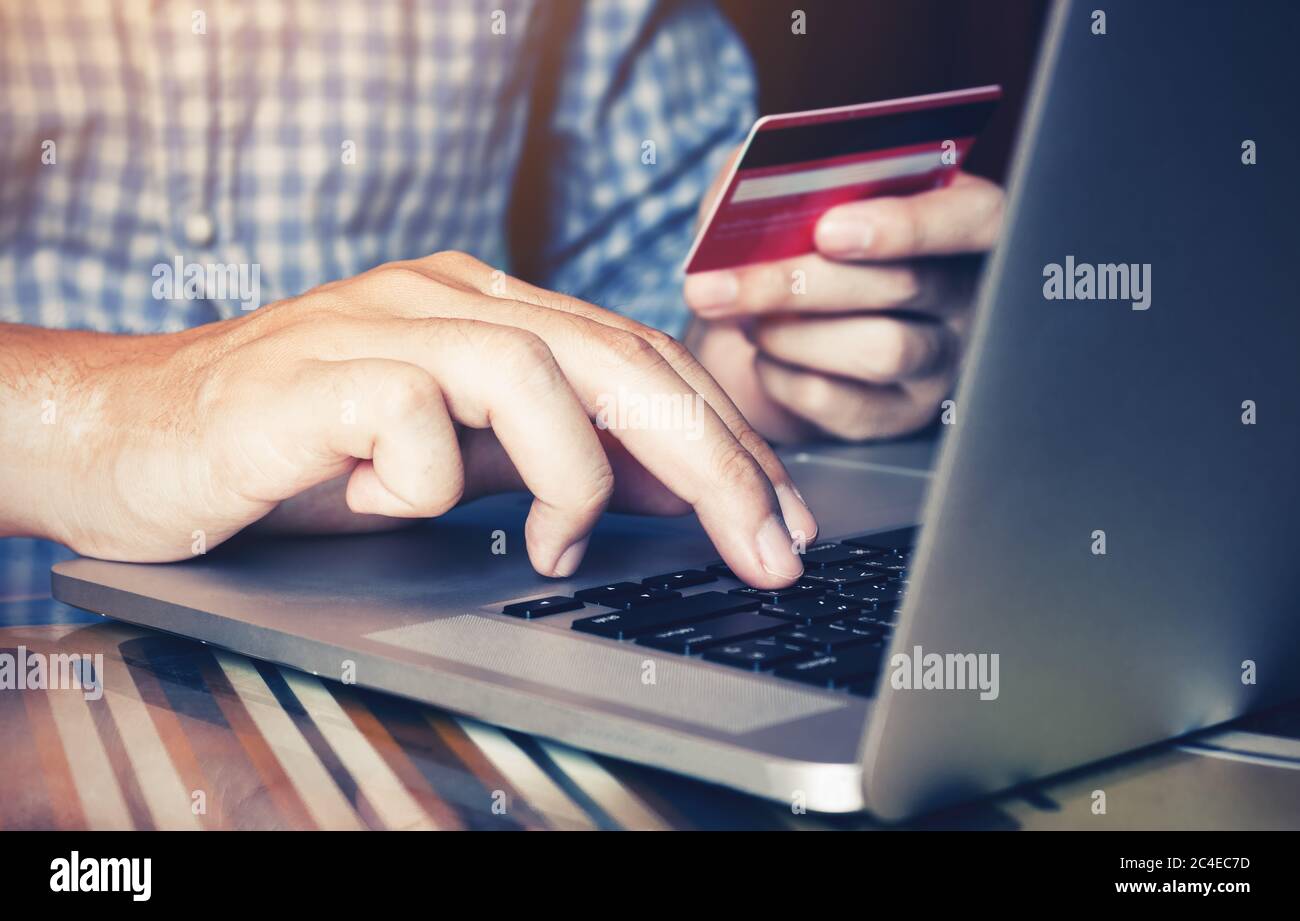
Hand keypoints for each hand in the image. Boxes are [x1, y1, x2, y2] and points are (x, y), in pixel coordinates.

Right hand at [7, 253, 816, 584]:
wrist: (135, 436)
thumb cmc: (301, 450)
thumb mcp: (458, 458)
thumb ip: (554, 457)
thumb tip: (672, 488)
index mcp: (489, 310)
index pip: (641, 359)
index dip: (725, 437)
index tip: (780, 518)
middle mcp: (444, 299)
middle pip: (617, 358)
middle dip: (712, 459)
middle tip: (766, 545)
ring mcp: (375, 325)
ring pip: (531, 370)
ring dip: (572, 473)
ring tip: (556, 540)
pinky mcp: (307, 373)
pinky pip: (410, 413)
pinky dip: (428, 479)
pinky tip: (396, 504)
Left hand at [684, 170, 1003, 442]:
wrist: (780, 317)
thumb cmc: (796, 241)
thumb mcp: (790, 194)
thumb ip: (777, 180)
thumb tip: (738, 197)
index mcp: (954, 217)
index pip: (973, 219)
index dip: (907, 225)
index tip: (829, 230)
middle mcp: (961, 292)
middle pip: (903, 286)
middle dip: (799, 282)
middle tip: (719, 282)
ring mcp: (938, 360)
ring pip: (880, 350)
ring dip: (791, 332)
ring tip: (746, 316)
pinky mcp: (898, 412)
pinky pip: (842, 403)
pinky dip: (783, 376)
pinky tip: (765, 354)